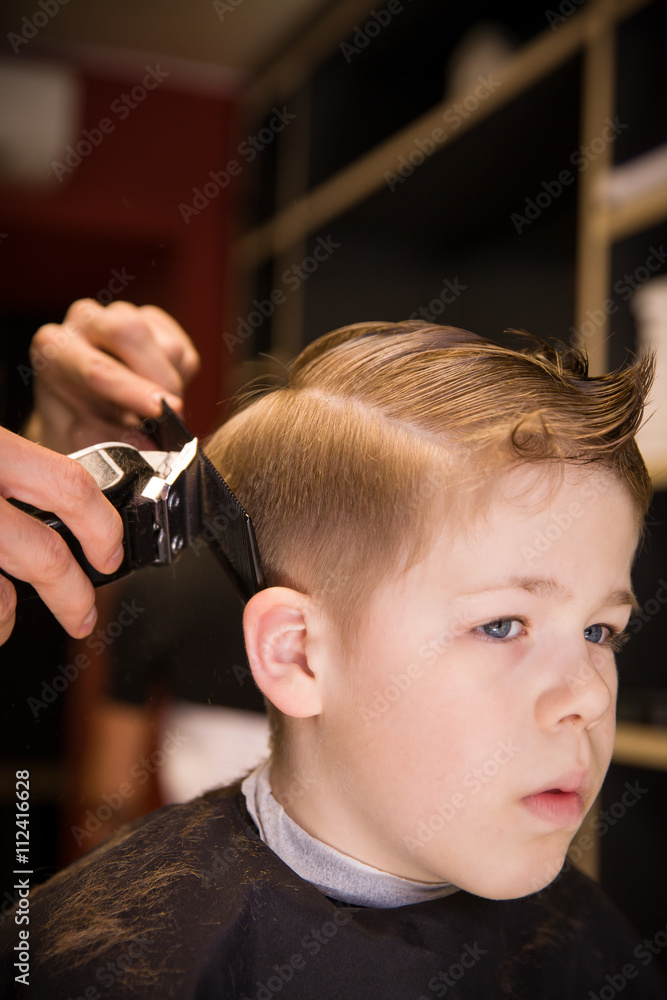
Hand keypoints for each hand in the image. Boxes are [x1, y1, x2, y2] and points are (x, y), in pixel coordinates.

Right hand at [0, 426, 124, 643]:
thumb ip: (18, 466)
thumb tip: (66, 500)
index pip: (71, 485)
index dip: (102, 527)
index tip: (111, 553)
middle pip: (45, 553)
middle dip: (73, 595)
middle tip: (84, 615)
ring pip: (4, 591)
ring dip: (11, 617)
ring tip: (10, 623)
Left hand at [23, 299, 200, 452]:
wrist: (85, 417)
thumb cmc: (79, 429)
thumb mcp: (85, 443)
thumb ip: (112, 441)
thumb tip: (150, 444)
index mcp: (53, 348)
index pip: (95, 366)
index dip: (131, 390)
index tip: (160, 411)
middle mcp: (84, 322)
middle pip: (130, 331)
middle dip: (160, 379)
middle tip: (175, 416)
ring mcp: (121, 315)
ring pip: (166, 346)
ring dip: (172, 385)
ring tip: (158, 412)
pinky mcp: (155, 322)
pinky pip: (184, 351)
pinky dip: (182, 379)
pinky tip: (161, 393)